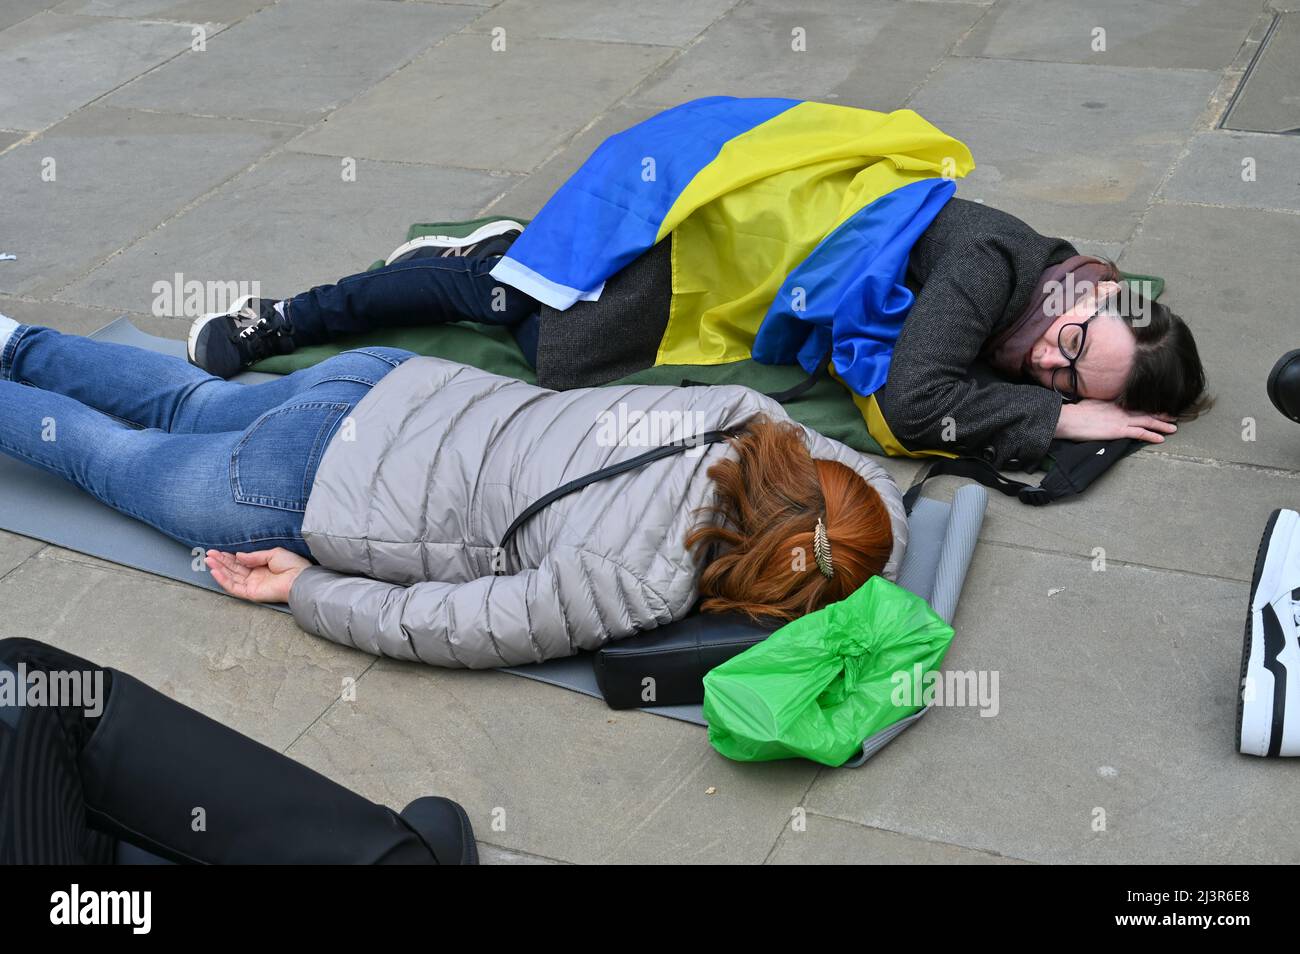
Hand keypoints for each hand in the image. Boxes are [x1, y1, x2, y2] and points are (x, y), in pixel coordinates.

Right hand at [205, 548, 310, 603]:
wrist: (299, 578)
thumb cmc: (292, 565)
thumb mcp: (272, 554)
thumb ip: (254, 556)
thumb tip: (238, 555)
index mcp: (261, 567)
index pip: (240, 562)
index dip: (228, 557)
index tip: (217, 551)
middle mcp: (255, 577)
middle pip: (233, 569)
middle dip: (220, 561)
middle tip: (208, 554)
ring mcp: (252, 585)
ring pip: (230, 577)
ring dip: (218, 569)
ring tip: (208, 561)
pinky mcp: (251, 593)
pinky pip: (233, 587)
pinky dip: (223, 580)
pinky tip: (215, 572)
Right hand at [1055, 399, 1177, 443]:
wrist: (1068, 418)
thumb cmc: (1074, 413)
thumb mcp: (1090, 404)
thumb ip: (1101, 405)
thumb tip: (1103, 407)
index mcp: (1114, 403)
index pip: (1135, 405)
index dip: (1148, 407)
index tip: (1158, 408)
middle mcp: (1121, 410)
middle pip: (1145, 412)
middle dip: (1160, 415)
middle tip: (1173, 417)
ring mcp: (1121, 420)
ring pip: (1147, 422)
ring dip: (1162, 425)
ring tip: (1173, 429)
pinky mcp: (1119, 430)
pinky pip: (1140, 433)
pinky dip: (1151, 436)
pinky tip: (1161, 439)